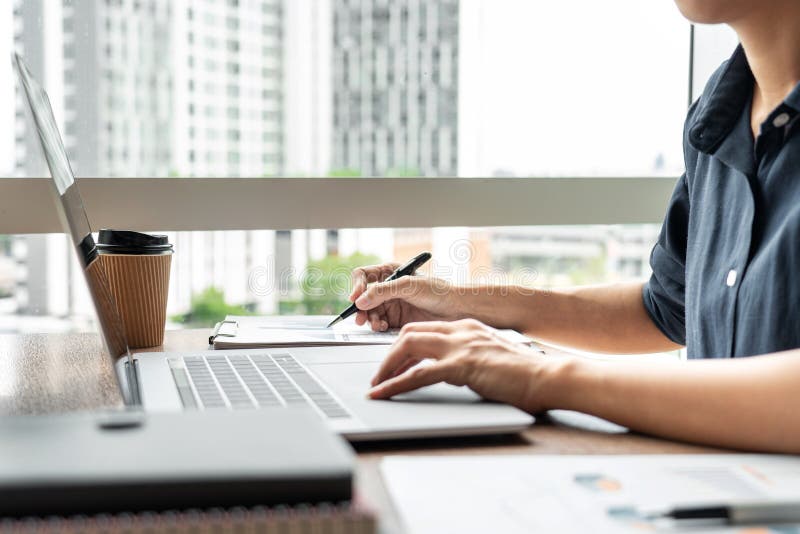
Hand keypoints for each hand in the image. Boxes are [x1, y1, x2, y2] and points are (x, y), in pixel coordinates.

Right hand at [349, 263, 461, 330]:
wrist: (456, 310)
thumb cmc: (439, 292)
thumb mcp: (409, 286)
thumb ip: (382, 291)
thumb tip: (360, 300)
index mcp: (390, 272)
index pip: (363, 275)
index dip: (357, 285)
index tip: (356, 298)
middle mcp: (388, 288)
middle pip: (363, 297)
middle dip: (361, 308)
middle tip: (361, 319)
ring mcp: (391, 304)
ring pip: (369, 312)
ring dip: (370, 319)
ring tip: (378, 325)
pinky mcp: (395, 320)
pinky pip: (378, 323)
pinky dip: (378, 326)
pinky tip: (384, 328)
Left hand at [367, 318, 553, 412]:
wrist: (548, 377)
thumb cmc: (527, 373)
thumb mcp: (492, 358)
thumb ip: (472, 358)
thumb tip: (457, 372)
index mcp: (468, 327)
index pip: (425, 329)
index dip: (403, 346)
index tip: (392, 363)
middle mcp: (461, 330)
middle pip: (409, 334)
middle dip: (388, 355)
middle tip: (378, 377)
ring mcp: (460, 346)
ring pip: (407, 347)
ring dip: (386, 368)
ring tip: (376, 387)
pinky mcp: (462, 365)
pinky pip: (418, 374)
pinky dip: (395, 384)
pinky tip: (384, 394)